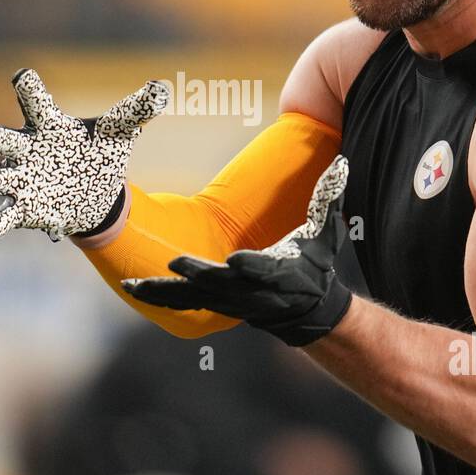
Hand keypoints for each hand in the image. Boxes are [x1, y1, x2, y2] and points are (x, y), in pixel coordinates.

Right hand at [0, 68, 168, 245]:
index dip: (27, 88)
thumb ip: (136, 110)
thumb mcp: (120, 131)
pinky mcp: (21, 209)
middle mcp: (25, 149)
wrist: (97, 194)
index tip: (23, 77)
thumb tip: (162, 87)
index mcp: (46, 124)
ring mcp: (19, 180)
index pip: (33, 100)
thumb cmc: (99, 152)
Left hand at [122, 155, 353, 345]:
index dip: (251, 267)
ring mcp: (233, 303)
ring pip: (196, 299)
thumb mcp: (326, 233)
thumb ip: (328, 198)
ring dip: (167, 291)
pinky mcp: (217, 305)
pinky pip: (185, 303)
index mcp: (282, 273)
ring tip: (136, 283)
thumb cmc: (316, 265)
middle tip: (175, 263)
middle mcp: (254, 292)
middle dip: (198, 275)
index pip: (265, 270)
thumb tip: (341, 164)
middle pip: (222, 286)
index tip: (234, 260)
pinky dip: (161, 296)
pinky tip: (135, 287)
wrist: (309, 310)